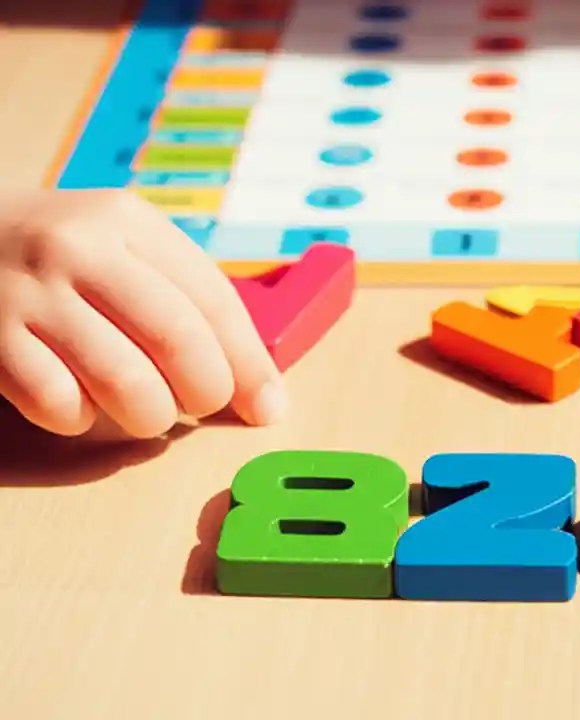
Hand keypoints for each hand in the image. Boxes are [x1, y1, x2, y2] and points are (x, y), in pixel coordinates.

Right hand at [0, 189, 284, 437]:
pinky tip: (80, 404)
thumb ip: (186, 302)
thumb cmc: (58, 258)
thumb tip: (261, 392)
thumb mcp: (121, 247)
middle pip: (178, 340)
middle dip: (206, 393)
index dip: (250, 364)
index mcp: (128, 220)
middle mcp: (79, 248)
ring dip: (150, 416)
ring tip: (147, 413)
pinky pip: (58, 404)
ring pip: (125, 382)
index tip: (268, 407)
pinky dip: (81, 419)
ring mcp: (28, 293)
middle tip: (202, 408)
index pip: (214, 300)